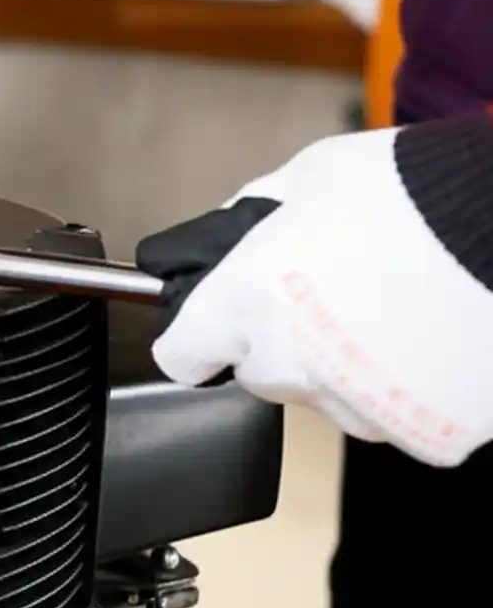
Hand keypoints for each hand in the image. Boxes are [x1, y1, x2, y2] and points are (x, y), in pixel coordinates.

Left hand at [136, 125, 492, 467]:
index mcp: (244, 303)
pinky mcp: (417, 433)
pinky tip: (426, 339)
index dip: (195, 334)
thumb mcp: (313, 174)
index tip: (209, 324)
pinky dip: (401, 388)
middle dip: (276, 338)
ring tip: (389, 308)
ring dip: (339, 364)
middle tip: (328, 292)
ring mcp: (353, 407)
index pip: (181, 354)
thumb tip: (227, 231)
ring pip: (323, 395)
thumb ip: (253, 212)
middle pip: (256, 370)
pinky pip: (390, 414)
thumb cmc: (412, 190)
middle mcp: (287, 365)